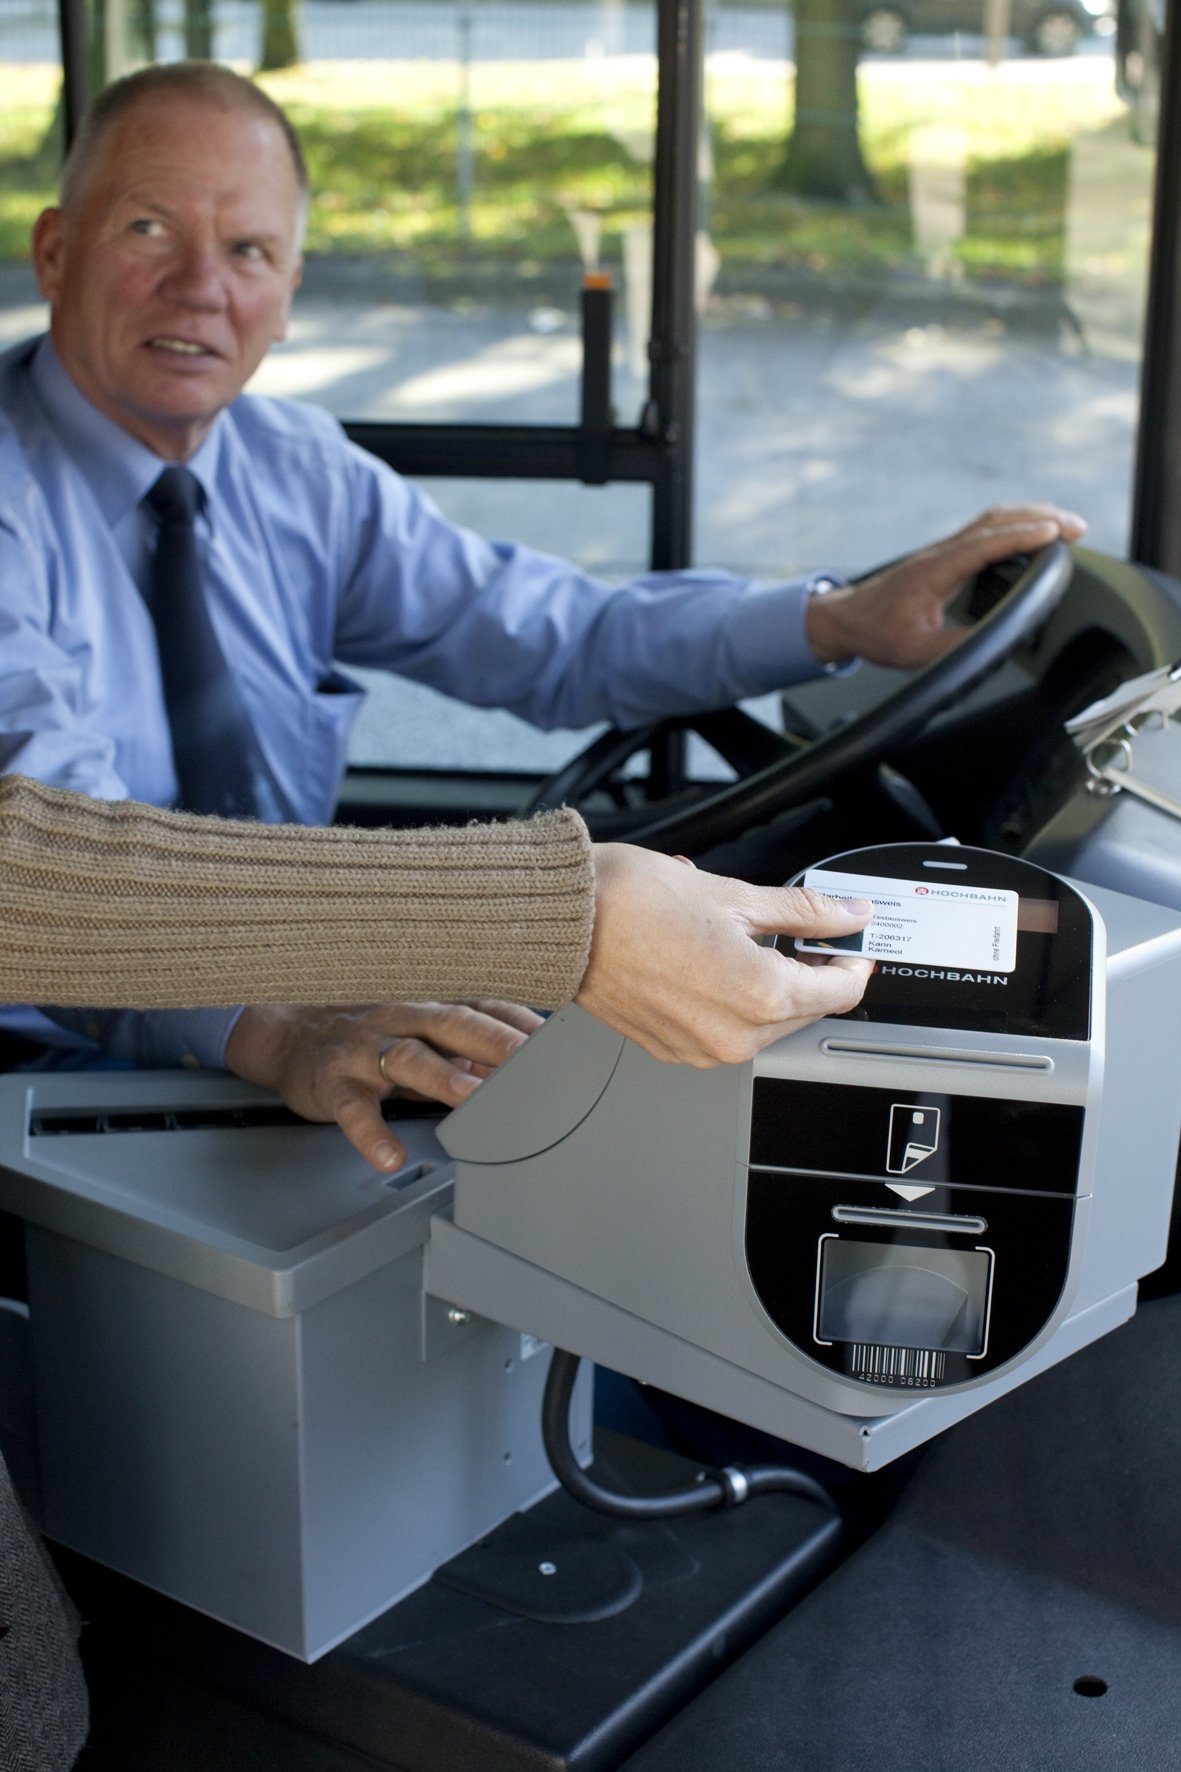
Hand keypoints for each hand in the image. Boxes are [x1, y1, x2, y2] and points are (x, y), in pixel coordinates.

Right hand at [223, 999, 542, 1171]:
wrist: (290, 1036)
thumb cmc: (369, 1037)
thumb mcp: (423, 1035)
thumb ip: (471, 1048)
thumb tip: (529, 1064)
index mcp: (430, 1007)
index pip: (484, 1007)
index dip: (521, 1021)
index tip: (561, 1037)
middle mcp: (402, 1018)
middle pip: (453, 1022)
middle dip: (495, 1039)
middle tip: (530, 1058)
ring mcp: (367, 1049)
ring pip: (408, 1056)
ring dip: (442, 1075)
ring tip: (470, 1097)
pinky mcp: (335, 1082)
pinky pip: (354, 1108)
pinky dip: (372, 1133)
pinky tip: (388, 1155)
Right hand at [575, 845, 873, 1065]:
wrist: (564, 922)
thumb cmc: (631, 902)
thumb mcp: (735, 895)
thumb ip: (804, 912)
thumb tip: (847, 915)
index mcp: (760, 996)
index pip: (840, 990)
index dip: (852, 959)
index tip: (849, 938)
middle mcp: (733, 1035)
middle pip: (806, 1011)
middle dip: (810, 972)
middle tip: (801, 932)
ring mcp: (700, 1049)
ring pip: (766, 1025)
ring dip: (771, 988)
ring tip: (748, 941)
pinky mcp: (673, 1050)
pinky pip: (725, 1032)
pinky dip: (732, 1003)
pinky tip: (715, 963)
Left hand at [805, 503, 1087, 670]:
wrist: (846, 619)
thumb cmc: (876, 632)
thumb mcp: (914, 650)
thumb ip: (952, 647)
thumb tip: (989, 645)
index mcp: (934, 571)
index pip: (984, 545)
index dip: (1021, 537)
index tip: (1055, 533)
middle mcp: (940, 553)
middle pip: (995, 521)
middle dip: (1039, 518)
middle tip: (1078, 527)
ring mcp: (943, 551)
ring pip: (992, 521)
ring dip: (1031, 517)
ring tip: (1067, 526)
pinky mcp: (945, 556)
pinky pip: (986, 531)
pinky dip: (1016, 526)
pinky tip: (1033, 534)